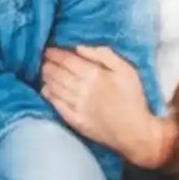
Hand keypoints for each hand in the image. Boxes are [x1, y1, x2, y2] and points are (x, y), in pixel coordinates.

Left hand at [41, 46, 171, 166]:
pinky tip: (46, 90)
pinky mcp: (75, 120)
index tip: (49, 50)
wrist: (135, 132)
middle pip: (58, 73)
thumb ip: (104, 55)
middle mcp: (82, 89)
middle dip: (48, 64)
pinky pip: (57, 105)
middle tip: (43, 59)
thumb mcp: (126, 70)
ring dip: (47, 77)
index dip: (56, 54)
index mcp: (94, 74)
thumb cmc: (133, 98)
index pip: (68, 60)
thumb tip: (80, 48)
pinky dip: (49, 96)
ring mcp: (77, 106)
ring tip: (43, 71)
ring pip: (55, 87)